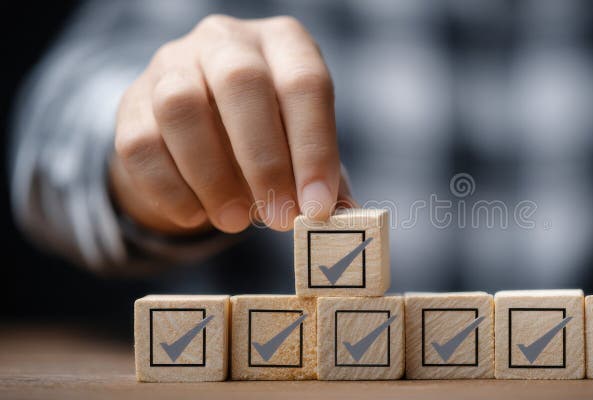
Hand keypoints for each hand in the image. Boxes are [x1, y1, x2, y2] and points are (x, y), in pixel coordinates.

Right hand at [110, 15, 353, 233]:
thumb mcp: (304, 147)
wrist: (201, 129)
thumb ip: (326, 179)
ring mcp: (172, 64)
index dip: (314, 149)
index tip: (317, 207)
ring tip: (236, 220)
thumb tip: (346, 217)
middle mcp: (227, 40)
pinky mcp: (132, 101)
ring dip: (212, 176)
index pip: (304, 84)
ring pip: (181, 107)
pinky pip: (139, 143)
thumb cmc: (270, 136)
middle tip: (280, 218)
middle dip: (265, 161)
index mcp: (283, 42)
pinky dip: (171, 189)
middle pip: (242, 83)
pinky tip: (197, 215)